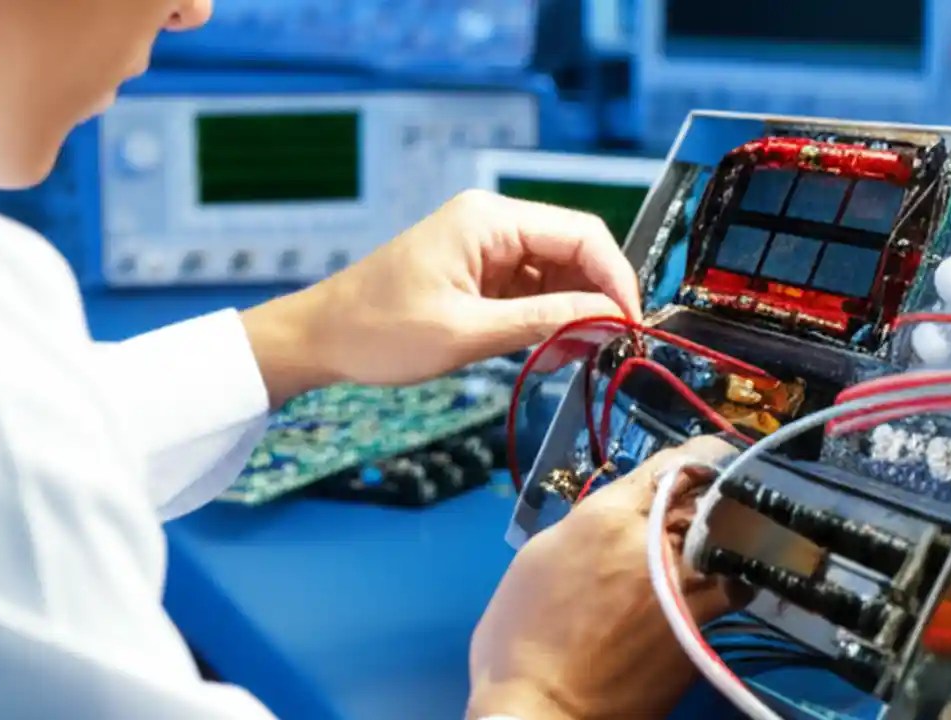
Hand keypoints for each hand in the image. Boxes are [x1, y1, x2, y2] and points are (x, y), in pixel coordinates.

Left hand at [242, 190, 641, 405]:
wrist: (318, 338)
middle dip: (596, 298)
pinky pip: (529, 288)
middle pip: (574, 250)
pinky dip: (545, 317)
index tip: (632, 324)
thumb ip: (544, 320)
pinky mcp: (475, 272)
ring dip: (572, 312)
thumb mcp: (467, 332)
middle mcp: (490, 222)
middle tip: (608, 348)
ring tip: (575, 355)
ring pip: (556, 272)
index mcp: (488, 219)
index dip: (616, 279)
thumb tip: (609, 318)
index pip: (582, 234)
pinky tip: (549, 349)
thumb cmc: (378, 332)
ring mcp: (482, 246)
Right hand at [467, 437, 745, 719]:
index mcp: (606, 518)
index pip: (671, 465)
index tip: (710, 457)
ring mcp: (686, 589)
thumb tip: (616, 521)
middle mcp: (655, 544)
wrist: (543, 710)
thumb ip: (586, 528)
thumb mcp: (540, 559)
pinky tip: (719, 585)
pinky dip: (729, 581)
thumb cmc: (519, 636)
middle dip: (720, 494)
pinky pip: (730, 591)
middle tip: (725, 494)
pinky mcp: (702, 631)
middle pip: (711, 500)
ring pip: (733, 546)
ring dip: (733, 539)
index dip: (698, 457)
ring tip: (729, 541)